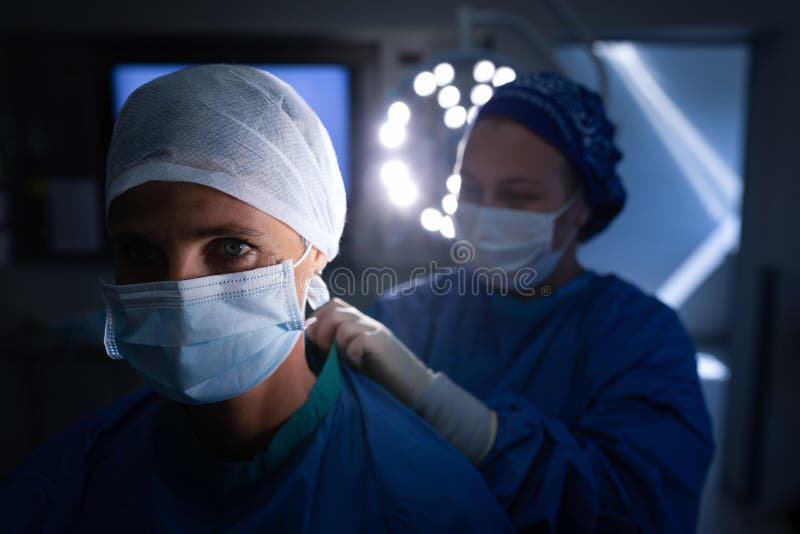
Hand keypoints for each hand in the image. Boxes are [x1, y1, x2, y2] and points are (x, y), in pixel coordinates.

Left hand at [307, 298, 495, 462]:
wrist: (413, 388)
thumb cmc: (381, 377)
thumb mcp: (352, 357)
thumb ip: (335, 345)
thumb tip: (308, 337)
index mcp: (359, 324)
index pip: (332, 306)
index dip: (317, 321)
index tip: (315, 343)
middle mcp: (367, 322)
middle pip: (334, 308)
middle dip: (322, 329)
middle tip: (327, 350)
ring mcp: (375, 330)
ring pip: (342, 323)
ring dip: (336, 342)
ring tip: (343, 359)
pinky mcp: (380, 343)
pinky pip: (357, 340)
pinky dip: (352, 353)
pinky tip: (359, 364)